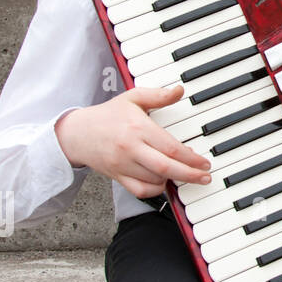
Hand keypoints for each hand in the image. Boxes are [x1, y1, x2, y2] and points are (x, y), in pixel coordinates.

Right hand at [55, 85, 212, 198]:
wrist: (76, 133)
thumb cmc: (107, 115)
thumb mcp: (132, 98)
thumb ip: (158, 95)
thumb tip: (179, 90)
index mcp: (138, 128)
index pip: (171, 147)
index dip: (191, 158)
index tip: (204, 162)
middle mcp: (131, 149)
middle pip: (166, 168)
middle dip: (190, 175)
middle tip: (205, 177)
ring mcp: (123, 165)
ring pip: (154, 180)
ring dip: (173, 180)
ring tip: (186, 174)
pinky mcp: (117, 177)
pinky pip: (139, 191)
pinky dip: (155, 190)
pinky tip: (164, 182)